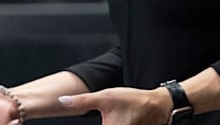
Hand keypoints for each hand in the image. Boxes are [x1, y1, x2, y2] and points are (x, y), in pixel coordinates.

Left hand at [58, 87, 172, 124]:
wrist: (156, 104)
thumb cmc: (132, 100)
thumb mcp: (105, 97)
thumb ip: (82, 101)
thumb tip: (62, 100)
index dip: (100, 122)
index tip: (102, 118)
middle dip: (105, 122)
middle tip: (107, 117)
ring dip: (109, 123)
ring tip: (113, 118)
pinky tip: (117, 120)